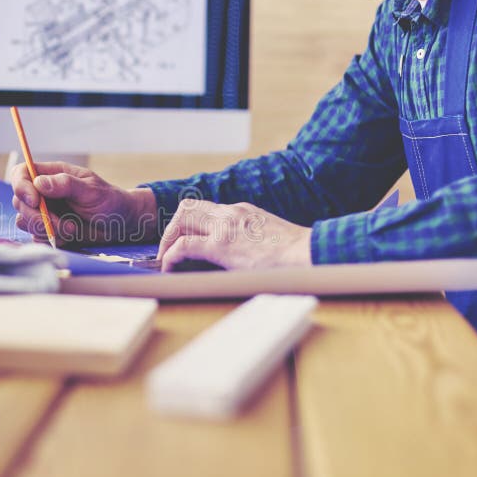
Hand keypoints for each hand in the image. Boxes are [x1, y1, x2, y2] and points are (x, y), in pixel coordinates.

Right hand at [10, 161, 157, 245]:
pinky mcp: (48, 229)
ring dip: (45, 229)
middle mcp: (43, 192)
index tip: (35, 201)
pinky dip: (50, 239)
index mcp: (52, 175)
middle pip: (20, 201)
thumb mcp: (91, 190)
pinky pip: (35, 236)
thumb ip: (66, 185)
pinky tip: (69, 236)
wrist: (120, 224)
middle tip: (63, 225)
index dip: (21, 186)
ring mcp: (44, 211)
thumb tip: (39, 183)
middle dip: (37, 216)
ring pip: (24, 220)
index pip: (22, 174)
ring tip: (71, 229)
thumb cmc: (109, 201)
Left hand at [156, 199, 311, 271]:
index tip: (183, 239)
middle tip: (169, 250)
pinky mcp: (222, 245)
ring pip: (182, 219)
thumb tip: (242, 255)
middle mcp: (232, 212)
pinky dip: (171, 256)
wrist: (310, 254)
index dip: (189, 223)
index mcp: (244, 210)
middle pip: (188, 207)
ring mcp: (226, 226)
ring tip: (167, 260)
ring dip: (168, 239)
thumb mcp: (271, 236)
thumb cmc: (298, 254)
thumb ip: (253, 238)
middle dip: (173, 228)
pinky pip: (184, 245)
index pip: (206, 209)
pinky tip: (170, 268)